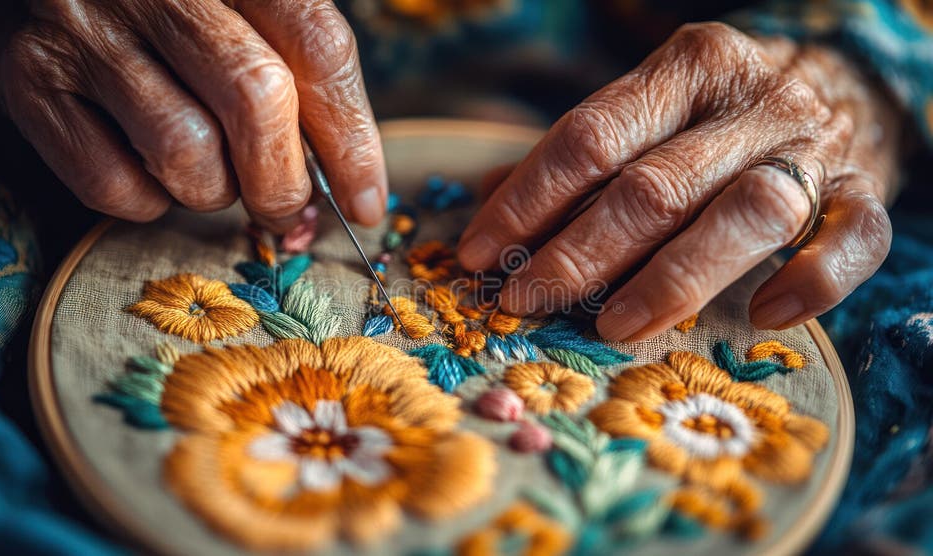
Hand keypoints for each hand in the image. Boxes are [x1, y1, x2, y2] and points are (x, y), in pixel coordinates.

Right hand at [0, 0, 385, 229]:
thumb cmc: (171, 2)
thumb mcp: (242, 5)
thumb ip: (296, 66)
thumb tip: (347, 178)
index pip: (318, 47)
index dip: (352, 140)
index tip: (366, 201)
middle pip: (256, 101)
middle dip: (283, 182)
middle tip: (286, 207)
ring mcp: (82, 29)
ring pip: (185, 153)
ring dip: (214, 191)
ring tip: (210, 171)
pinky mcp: (25, 79)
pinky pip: (112, 185)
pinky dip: (148, 202)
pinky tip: (152, 171)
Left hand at [459, 23, 901, 340]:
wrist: (852, 81)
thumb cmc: (723, 110)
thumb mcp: (653, 106)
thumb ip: (581, 153)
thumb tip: (486, 196)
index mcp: (686, 68)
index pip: (591, 136)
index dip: (527, 199)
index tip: (479, 251)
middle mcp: (750, 102)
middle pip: (654, 187)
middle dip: (578, 254)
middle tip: (524, 301)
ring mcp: (814, 150)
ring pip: (743, 216)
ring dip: (670, 279)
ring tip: (612, 325)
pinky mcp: (867, 194)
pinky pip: (852, 240)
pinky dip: (810, 281)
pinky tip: (761, 314)